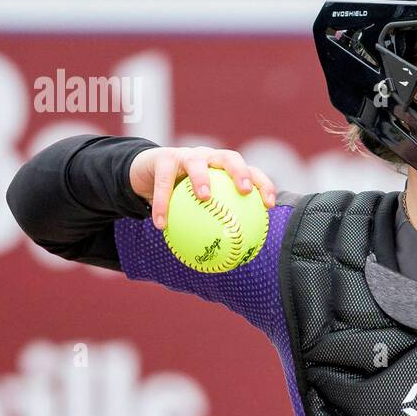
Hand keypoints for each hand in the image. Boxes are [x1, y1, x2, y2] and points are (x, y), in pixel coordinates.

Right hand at [129, 145, 276, 229]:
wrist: (148, 174)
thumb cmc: (181, 195)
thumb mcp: (200, 209)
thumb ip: (216, 226)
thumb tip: (231, 259)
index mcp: (224, 169)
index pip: (251, 172)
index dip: (263, 185)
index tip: (269, 206)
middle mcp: (209, 158)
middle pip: (230, 158)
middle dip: (240, 172)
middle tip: (244, 191)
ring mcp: (186, 155)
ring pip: (197, 162)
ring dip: (202, 178)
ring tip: (204, 197)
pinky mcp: (162, 158)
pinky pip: (163, 182)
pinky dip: (162, 203)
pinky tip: (161, 224)